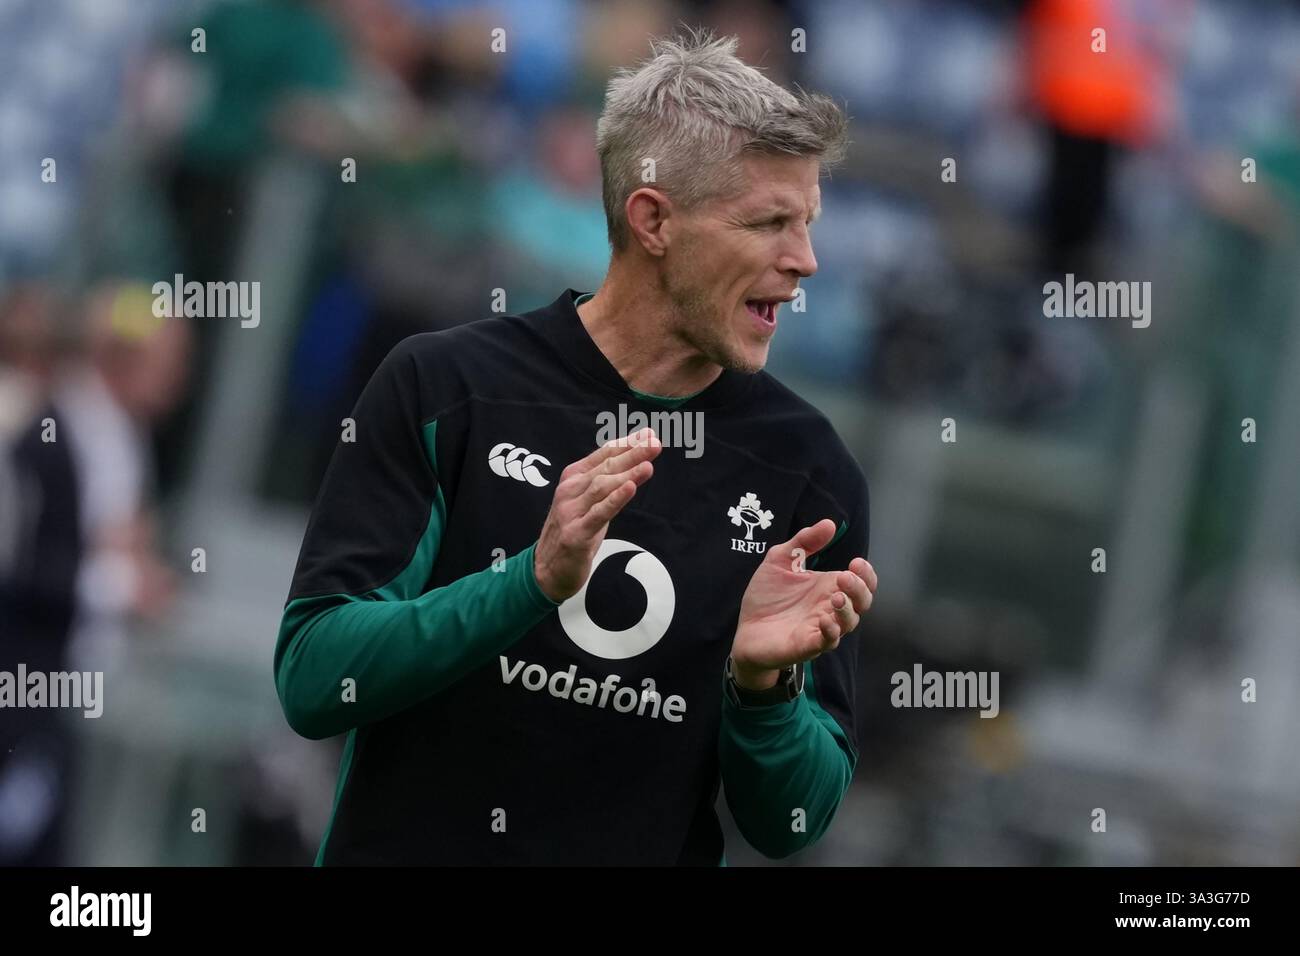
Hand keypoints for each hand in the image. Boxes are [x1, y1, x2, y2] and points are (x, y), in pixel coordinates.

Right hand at [533, 427, 661, 601]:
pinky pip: (598, 514)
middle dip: (632, 454)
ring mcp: (571, 512)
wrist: (548, 569)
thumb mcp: (591, 501)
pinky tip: (630, 488)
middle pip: (606, 468)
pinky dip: (615, 499)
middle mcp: (570, 490)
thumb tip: (638, 459)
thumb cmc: (575, 530)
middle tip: (655, 444)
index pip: (603, 455)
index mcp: (573, 478)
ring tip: (648, 464)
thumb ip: (609, 481)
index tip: (649, 434)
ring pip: (603, 487)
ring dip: (627, 474)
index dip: (627, 443)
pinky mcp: (575, 534)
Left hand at [730, 519, 875, 689]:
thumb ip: (803, 542)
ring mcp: (821, 627)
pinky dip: (831, 632)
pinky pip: (828, 642)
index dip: (866, 574)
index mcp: (828, 587)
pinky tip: (824, 621)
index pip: (862, 582)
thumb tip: (829, 523)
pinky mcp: (807, 645)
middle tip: (845, 576)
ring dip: (847, 610)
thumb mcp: (781, 560)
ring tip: (836, 596)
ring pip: (848, 622)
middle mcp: (830, 608)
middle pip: (862, 602)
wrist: (745, 628)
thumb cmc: (767, 596)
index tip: (857, 562)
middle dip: (860, 588)